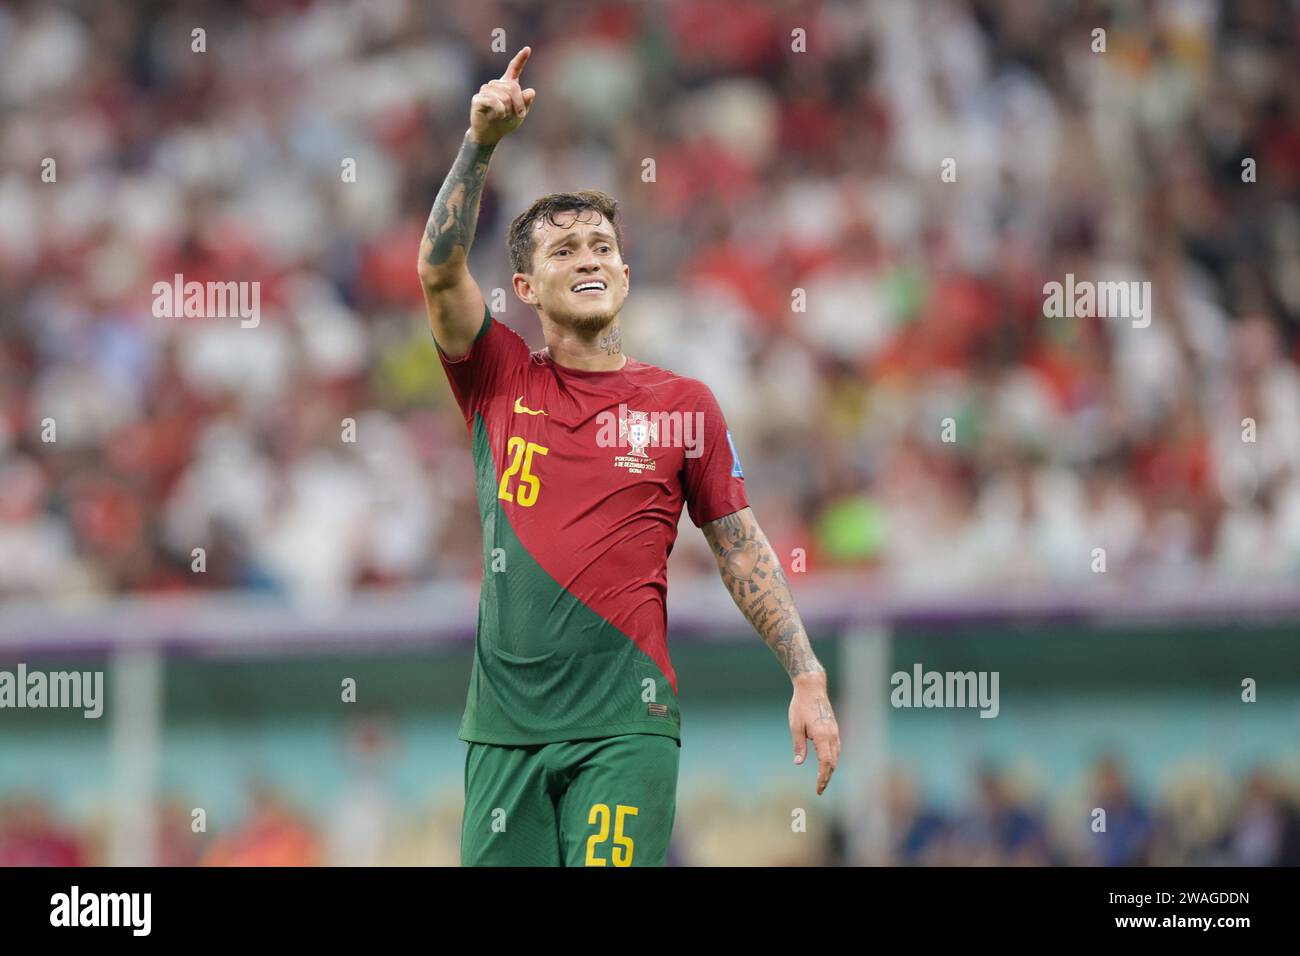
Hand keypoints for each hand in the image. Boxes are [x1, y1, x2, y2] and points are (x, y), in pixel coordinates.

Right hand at [469, 46, 535, 144]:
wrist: (490, 134)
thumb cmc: (505, 122)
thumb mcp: (519, 114)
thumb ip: (525, 102)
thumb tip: (531, 91)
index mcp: (507, 85)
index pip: (514, 69)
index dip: (521, 59)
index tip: (527, 49)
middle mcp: (495, 84)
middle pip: (513, 86)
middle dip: (519, 103)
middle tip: (520, 115)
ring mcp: (485, 90)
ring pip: (504, 95)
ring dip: (509, 108)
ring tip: (505, 116)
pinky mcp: (478, 99)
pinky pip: (493, 101)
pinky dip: (500, 110)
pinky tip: (499, 114)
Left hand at [790, 673, 839, 794]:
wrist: (812, 687)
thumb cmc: (800, 705)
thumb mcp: (795, 725)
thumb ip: (799, 745)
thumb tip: (798, 763)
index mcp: (822, 735)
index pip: (826, 762)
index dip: (823, 777)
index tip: (818, 788)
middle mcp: (832, 735)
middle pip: (833, 762)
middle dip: (827, 777)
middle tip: (820, 789)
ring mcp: (835, 731)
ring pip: (836, 755)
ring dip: (831, 769)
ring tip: (823, 780)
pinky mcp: (834, 728)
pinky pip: (836, 748)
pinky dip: (832, 759)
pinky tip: (827, 764)